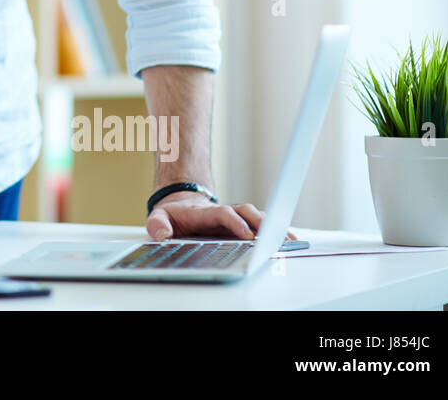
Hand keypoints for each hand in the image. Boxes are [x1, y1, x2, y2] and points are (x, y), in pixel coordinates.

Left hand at [146, 191, 297, 243]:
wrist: (180, 206)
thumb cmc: (173, 216)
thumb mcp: (158, 217)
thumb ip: (157, 224)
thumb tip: (161, 235)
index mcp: (206, 212)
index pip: (223, 213)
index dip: (235, 222)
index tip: (246, 234)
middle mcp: (224, 213)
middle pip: (246, 212)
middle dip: (260, 223)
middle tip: (273, 238)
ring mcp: (235, 218)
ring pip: (257, 217)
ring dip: (273, 226)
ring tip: (289, 239)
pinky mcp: (242, 225)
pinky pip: (262, 225)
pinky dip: (276, 230)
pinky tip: (290, 239)